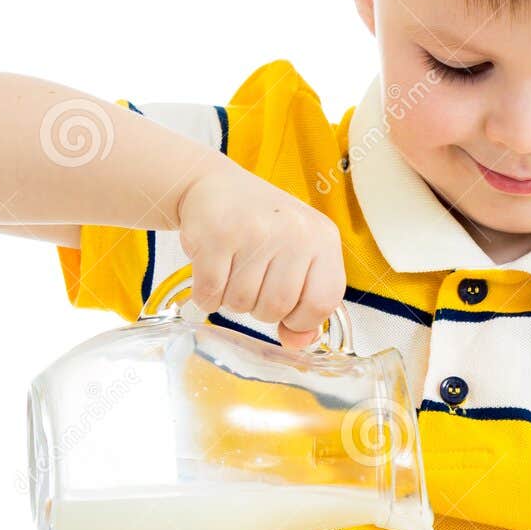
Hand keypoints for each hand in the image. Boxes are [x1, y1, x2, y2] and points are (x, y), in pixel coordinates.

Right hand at [175, 165, 345, 348]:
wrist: (214, 186)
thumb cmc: (261, 226)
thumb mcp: (298, 255)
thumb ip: (306, 301)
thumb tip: (298, 343)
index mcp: (323, 238)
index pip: (323, 301)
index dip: (301, 318)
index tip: (287, 310)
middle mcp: (295, 231)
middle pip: (277, 307)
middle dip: (259, 308)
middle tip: (252, 282)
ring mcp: (256, 231)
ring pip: (242, 303)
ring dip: (232, 299)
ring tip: (232, 270)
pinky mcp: (217, 234)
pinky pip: (211, 293)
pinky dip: (206, 295)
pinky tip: (212, 271)